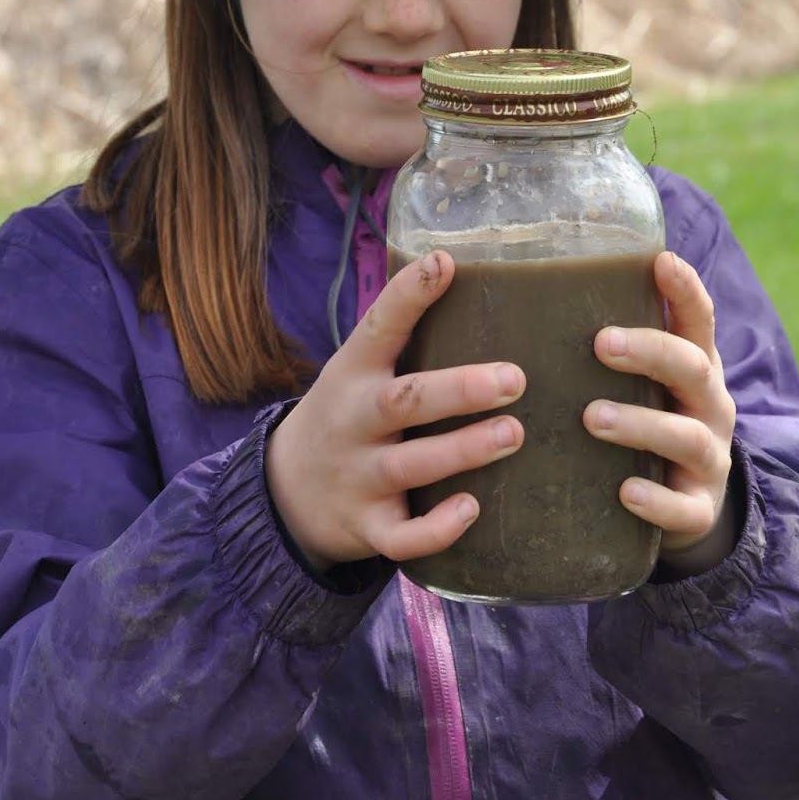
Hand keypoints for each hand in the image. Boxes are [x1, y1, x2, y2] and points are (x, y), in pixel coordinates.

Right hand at [264, 251, 525, 571]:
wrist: (284, 492)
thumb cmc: (346, 415)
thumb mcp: (356, 370)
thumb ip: (401, 338)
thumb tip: (466, 271)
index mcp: (353, 371)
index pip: (379, 324)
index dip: (409, 294)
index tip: (444, 262)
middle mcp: (354, 420)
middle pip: (403, 401)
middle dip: (459, 390)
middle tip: (514, 379)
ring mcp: (358, 476)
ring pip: (411, 465)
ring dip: (464, 451)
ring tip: (513, 434)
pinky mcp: (366, 527)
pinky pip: (402, 536)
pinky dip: (435, 528)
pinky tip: (472, 508)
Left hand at [583, 250, 737, 573]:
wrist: (686, 501)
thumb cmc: (646, 417)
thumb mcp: (642, 378)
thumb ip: (609, 342)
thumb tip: (528, 290)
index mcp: (695, 366)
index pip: (699, 319)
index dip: (685, 290)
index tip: (661, 261)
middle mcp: (710, 406)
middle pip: (694, 368)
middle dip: (650, 351)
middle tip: (601, 343)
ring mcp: (709, 458)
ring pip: (687, 437)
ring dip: (641, 424)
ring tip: (593, 417)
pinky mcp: (699, 508)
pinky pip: (685, 508)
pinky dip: (657, 501)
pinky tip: (626, 492)